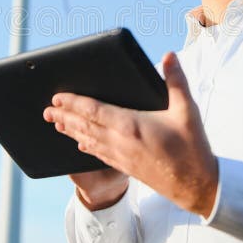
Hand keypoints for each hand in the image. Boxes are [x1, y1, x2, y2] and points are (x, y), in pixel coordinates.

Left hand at [43, 52, 217, 217]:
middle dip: (64, 116)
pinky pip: (98, 154)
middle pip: (84, 126)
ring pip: (88, 141)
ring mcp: (121, 156)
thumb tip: (170, 56)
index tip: (58, 97)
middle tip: (46, 109)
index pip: (94, 111)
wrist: (196, 186)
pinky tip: (79, 143)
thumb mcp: (187, 110)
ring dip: (70, 131)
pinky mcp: (126, 166)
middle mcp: (121, 142)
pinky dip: (85, 146)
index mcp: (131, 125)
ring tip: (55, 123)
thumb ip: (176, 81)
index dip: (73, 103)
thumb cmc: (192, 148)